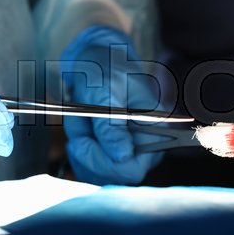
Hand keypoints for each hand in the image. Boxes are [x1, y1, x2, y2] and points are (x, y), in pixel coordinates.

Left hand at [61, 26, 163, 184]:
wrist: (95, 59)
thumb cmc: (105, 67)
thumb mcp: (105, 90)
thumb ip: (111, 124)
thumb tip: (122, 156)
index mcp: (155, 130)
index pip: (131, 169)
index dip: (102, 161)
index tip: (82, 141)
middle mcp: (146, 147)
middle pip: (111, 175)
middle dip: (87, 149)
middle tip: (80, 121)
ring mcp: (129, 152)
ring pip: (95, 171)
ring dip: (80, 143)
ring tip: (81, 116)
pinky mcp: (113, 154)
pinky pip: (88, 167)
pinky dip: (77, 145)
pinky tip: (80, 125)